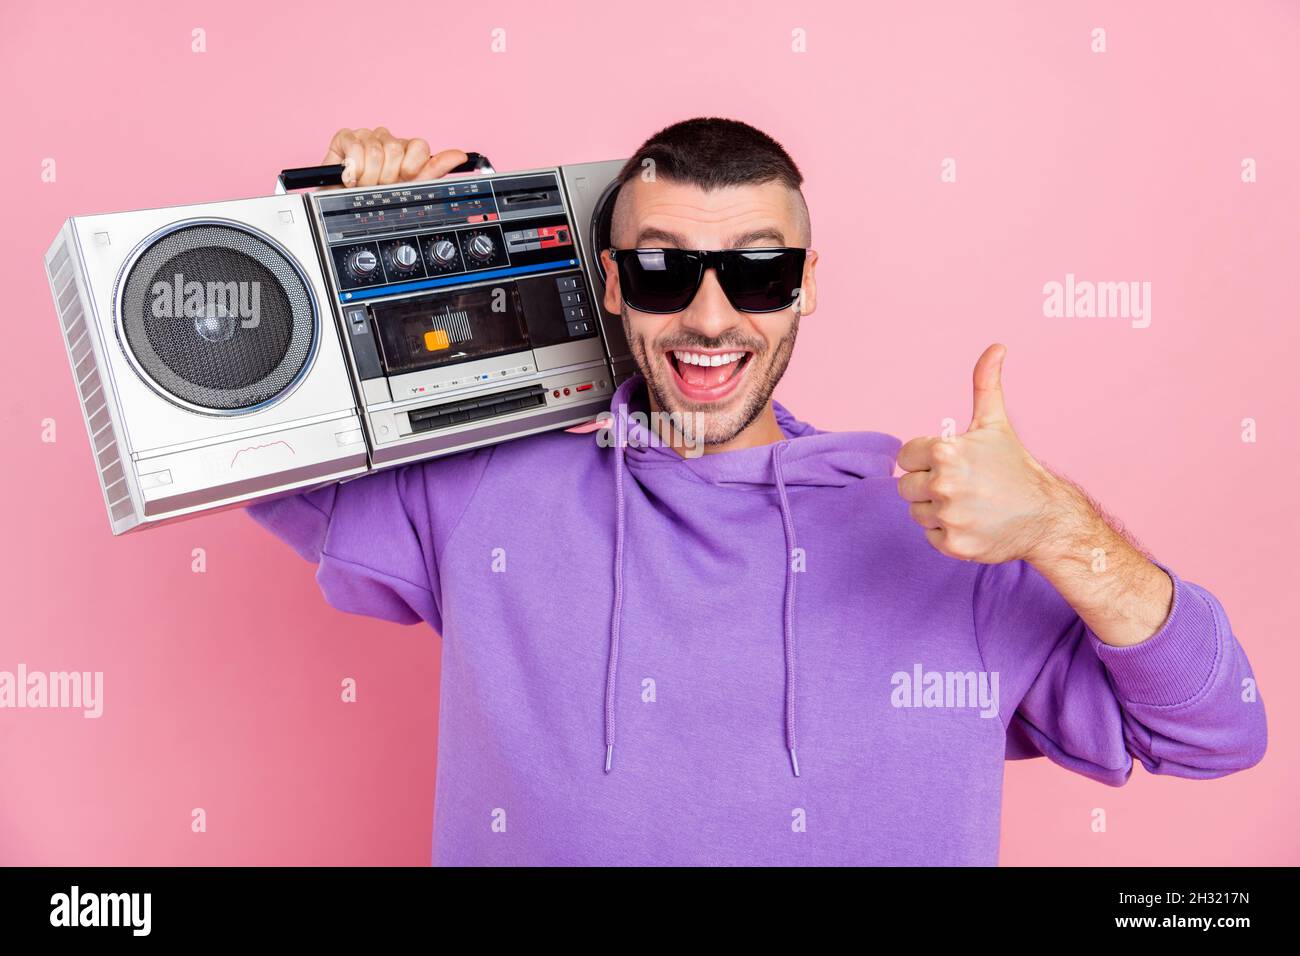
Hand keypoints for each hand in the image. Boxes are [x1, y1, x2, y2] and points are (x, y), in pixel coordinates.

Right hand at [321, 128, 467, 187]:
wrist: (346, 206)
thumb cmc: (377, 198)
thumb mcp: (412, 188)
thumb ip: (436, 170)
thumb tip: (460, 156)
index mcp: (406, 150)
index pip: (420, 146)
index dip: (411, 168)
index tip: (402, 180)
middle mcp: (387, 139)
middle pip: (396, 150)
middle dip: (387, 176)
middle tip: (379, 186)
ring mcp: (367, 136)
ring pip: (375, 152)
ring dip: (368, 176)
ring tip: (364, 184)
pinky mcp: (345, 137)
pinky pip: (355, 148)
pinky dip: (353, 169)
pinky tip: (351, 177)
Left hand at [896, 344, 1064, 563]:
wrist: (1046, 516)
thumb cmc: (1014, 468)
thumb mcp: (996, 424)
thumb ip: (985, 384)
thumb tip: (996, 347)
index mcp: (946, 451)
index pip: (905, 458)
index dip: (924, 460)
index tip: (951, 464)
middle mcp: (944, 485)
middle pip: (906, 487)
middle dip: (929, 486)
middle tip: (963, 487)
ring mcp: (949, 517)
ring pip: (916, 512)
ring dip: (936, 510)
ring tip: (968, 505)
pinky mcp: (953, 545)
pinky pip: (929, 536)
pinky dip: (947, 533)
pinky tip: (972, 524)